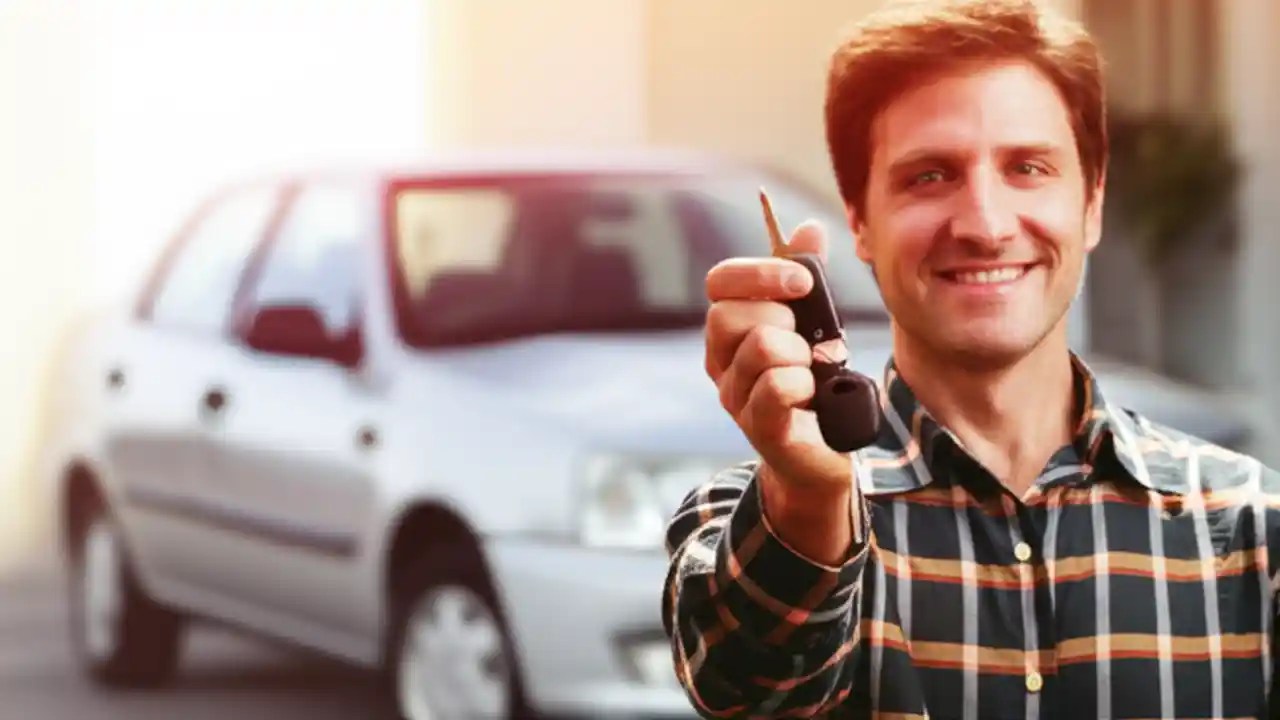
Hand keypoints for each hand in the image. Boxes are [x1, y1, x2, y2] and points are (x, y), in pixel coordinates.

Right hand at [704, 220, 853, 495]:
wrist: (824, 451)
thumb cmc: (814, 382)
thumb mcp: (813, 323)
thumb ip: (806, 277)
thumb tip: (808, 228)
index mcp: (728, 330)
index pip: (719, 283)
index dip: (759, 273)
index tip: (802, 282)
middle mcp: (720, 362)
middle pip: (729, 315)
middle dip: (782, 319)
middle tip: (805, 343)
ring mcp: (734, 397)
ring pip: (761, 348)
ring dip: (801, 356)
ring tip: (811, 373)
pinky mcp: (759, 426)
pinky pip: (778, 387)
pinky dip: (806, 385)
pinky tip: (812, 396)